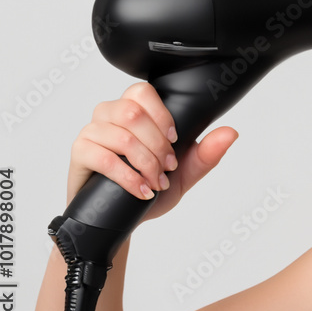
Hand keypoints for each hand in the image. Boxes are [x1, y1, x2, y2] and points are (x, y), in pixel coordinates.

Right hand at [66, 81, 238, 222]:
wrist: (123, 219)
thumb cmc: (151, 189)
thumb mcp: (185, 172)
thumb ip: (207, 153)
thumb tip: (231, 132)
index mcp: (133, 111)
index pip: (142, 91)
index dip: (162, 116)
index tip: (175, 141)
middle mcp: (109, 115)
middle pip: (133, 113)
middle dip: (158, 146)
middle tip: (167, 168)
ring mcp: (91, 132)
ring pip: (122, 135)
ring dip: (145, 163)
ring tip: (155, 182)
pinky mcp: (80, 153)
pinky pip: (104, 157)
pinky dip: (129, 177)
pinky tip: (142, 190)